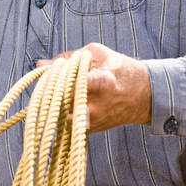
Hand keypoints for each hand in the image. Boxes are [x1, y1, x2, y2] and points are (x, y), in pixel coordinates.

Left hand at [34, 42, 151, 134]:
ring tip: (49, 93)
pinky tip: (57, 103)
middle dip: (47, 91)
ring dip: (49, 104)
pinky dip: (57, 114)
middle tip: (42, 82)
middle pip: (60, 101)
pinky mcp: (89, 131)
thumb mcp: (100, 54)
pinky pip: (64, 124)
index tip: (48, 70)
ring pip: (57, 116)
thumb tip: (41, 63)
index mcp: (102, 82)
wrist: (145, 97)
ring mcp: (92, 122)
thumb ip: (70, 56)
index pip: (72, 82)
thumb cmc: (121, 70)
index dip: (55, 76)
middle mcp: (97, 106)